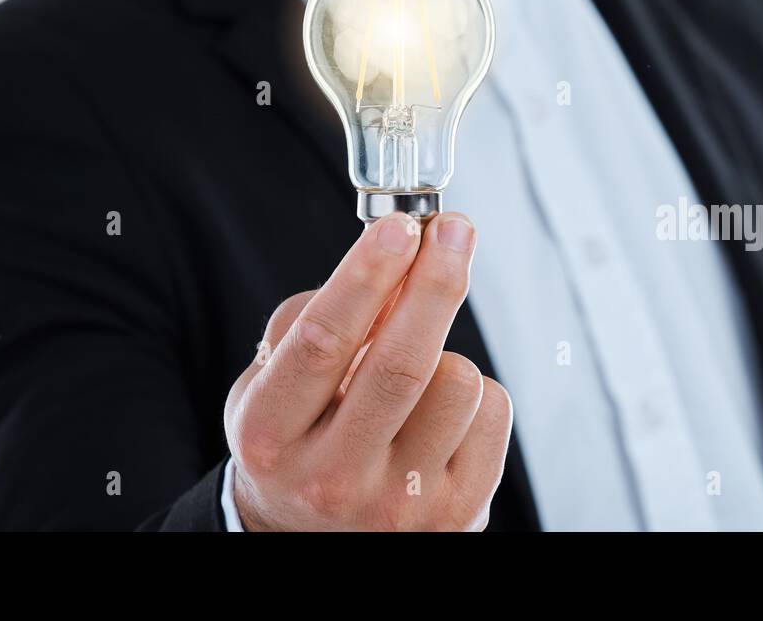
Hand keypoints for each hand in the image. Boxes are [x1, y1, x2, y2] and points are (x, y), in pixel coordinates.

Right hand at [223, 211, 510, 530]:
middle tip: (453, 229)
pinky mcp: (457, 515)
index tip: (398, 227)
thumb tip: (401, 259)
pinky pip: (492, 410)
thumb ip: (321, 315)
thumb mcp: (275, 377)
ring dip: (447, 349)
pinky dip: (474, 392)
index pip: (323, 342)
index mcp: (270, 434)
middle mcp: (330, 479)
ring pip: (457, 381)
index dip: (366, 276)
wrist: (313, 535)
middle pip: (400, 362)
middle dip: (434, 281)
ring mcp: (397, 506)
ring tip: (419, 370)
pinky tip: (441, 412)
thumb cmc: (298, 433)